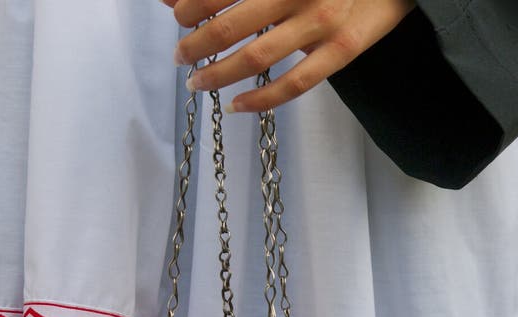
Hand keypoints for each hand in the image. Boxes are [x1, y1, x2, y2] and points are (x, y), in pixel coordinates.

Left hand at [166, 0, 414, 110]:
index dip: (189, 3)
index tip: (175, 13)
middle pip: (230, 23)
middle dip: (195, 42)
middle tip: (179, 53)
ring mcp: (323, 21)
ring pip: (256, 57)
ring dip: (217, 73)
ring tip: (197, 81)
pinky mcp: (342, 50)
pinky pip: (294, 84)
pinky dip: (259, 100)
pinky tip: (235, 106)